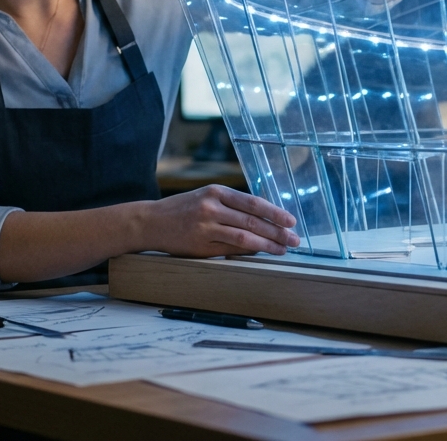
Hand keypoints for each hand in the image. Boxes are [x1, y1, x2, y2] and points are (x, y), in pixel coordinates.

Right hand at [140, 184, 299, 256]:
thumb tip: (263, 219)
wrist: (151, 222)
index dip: (275, 212)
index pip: (253, 202)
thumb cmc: (182, 209)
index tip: (291, 221)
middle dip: (277, 231)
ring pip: (244, 237)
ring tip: (282, 250)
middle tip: (295, 239)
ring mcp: (206, 227)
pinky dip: (249, 252)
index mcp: (216, 191)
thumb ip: (231, 205)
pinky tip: (261, 254)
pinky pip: (230, 249)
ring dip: (267, 245)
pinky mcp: (201, 245)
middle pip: (252, 220)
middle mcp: (212, 207)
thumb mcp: (206, 197)